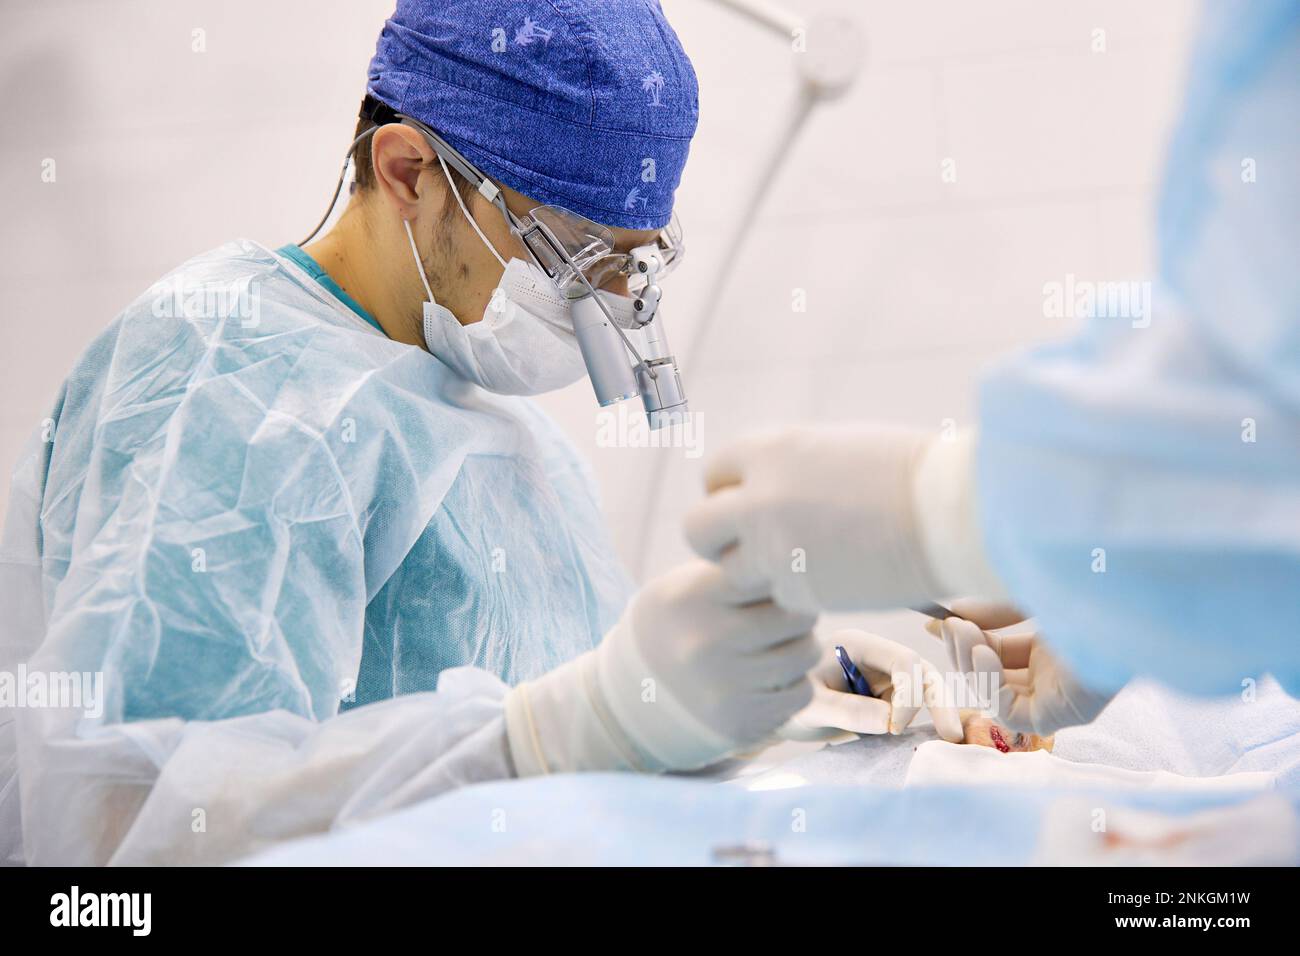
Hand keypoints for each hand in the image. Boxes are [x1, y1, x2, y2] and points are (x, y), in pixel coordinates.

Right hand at [505, 560, 819, 773]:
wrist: (636, 694)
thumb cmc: (677, 624)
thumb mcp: (687, 584)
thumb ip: (737, 569)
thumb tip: (799, 556)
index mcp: (693, 597)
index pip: (772, 574)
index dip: (781, 575)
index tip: (772, 584)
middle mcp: (707, 642)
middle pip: (798, 616)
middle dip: (795, 613)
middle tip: (779, 617)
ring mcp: (724, 686)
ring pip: (805, 654)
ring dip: (798, 648)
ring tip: (772, 647)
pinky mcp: (741, 721)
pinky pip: (800, 692)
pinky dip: (791, 684)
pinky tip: (766, 679)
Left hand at [684, 425, 943, 612]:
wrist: (952, 513)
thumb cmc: (911, 472)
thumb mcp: (836, 448)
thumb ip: (790, 467)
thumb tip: (770, 483)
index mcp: (771, 450)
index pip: (714, 473)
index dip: (729, 492)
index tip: (749, 503)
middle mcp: (760, 498)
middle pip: (697, 528)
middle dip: (717, 540)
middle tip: (748, 546)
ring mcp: (774, 548)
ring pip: (728, 574)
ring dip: (752, 576)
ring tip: (794, 566)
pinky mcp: (798, 591)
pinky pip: (776, 600)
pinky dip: (794, 596)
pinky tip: (832, 579)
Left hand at [781, 629, 963, 742]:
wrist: (772, 716)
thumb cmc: (782, 700)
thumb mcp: (808, 706)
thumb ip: (846, 710)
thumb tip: (890, 720)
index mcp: (859, 646)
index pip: (904, 660)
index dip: (908, 693)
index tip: (892, 727)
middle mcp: (876, 658)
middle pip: (922, 673)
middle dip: (940, 702)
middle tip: (952, 736)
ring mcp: (882, 680)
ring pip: (923, 694)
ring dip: (934, 714)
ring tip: (947, 743)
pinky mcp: (883, 701)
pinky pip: (912, 712)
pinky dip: (923, 725)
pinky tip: (937, 742)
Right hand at [928, 601, 1114, 735]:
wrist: (1124, 596)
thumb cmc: (1086, 592)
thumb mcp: (1026, 598)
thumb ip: (987, 612)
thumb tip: (942, 620)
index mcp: (1052, 648)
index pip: (997, 651)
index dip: (966, 638)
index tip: (939, 620)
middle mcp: (1056, 676)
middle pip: (993, 675)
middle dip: (964, 650)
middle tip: (948, 625)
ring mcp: (1059, 697)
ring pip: (996, 696)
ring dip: (971, 664)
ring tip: (961, 631)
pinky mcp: (1062, 715)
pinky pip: (1011, 712)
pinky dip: (989, 683)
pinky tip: (984, 652)